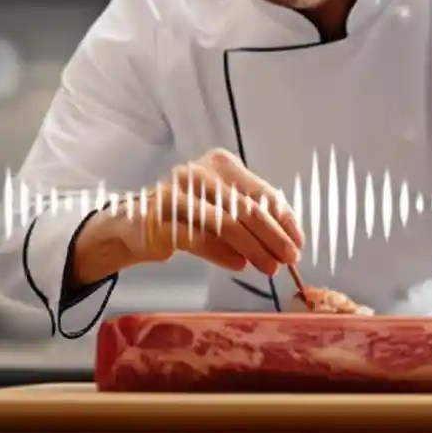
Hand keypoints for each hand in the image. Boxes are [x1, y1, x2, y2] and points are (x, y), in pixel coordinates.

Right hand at [73, 148, 303, 284]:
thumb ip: (250, 219)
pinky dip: (222, 254)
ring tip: (268, 268)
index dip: (284, 219)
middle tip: (289, 259)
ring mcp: (178, 193)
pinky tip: (238, 265)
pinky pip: (199, 238)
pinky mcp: (159, 219)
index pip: (262, 192)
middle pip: (247, 208)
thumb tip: (287, 242)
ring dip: (252, 249)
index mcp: (220, 164)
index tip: (298, 242)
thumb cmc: (185, 216)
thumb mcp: (222, 211)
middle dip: (273, 237)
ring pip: (226, 223)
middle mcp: (199, 172)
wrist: (133, 225)